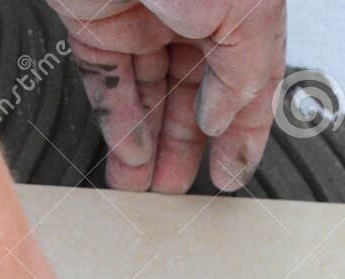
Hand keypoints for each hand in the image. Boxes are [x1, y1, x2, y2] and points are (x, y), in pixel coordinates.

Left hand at [46, 0, 286, 192]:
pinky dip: (118, 124)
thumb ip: (243, 71)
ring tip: (150, 191)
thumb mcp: (242, 13)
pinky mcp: (96, 26)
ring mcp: (143, 20)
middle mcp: (192, 13)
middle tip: (185, 194)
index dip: (244, 132)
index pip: (248, 79)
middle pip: (194, 95)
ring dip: (152, 148)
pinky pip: (108, 86)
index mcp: (240, 6)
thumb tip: (226, 118)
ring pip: (150, 97)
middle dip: (190, 149)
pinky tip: (127, 156)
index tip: (235, 173)